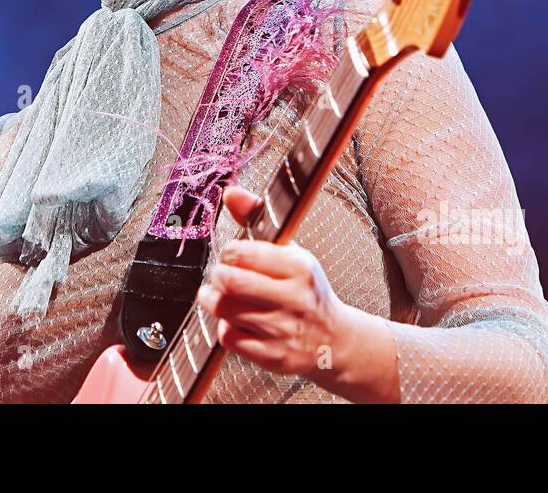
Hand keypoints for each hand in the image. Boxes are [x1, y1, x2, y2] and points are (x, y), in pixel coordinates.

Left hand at [195, 185, 351, 379]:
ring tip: (220, 296)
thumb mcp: (290, 251)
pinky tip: (235, 321)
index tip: (230, 257)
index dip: (227, 254)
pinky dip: (224, 327)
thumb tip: (230, 191)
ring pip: (225, 310)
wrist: (333, 339)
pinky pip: (229, 338)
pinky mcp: (273, 356)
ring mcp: (284, 330)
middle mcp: (294, 298)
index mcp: (299, 267)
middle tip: (220, 277)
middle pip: (230, 283)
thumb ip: (256, 218)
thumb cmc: (305, 289)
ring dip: (214, 301)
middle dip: (216, 277)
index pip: (241, 253)